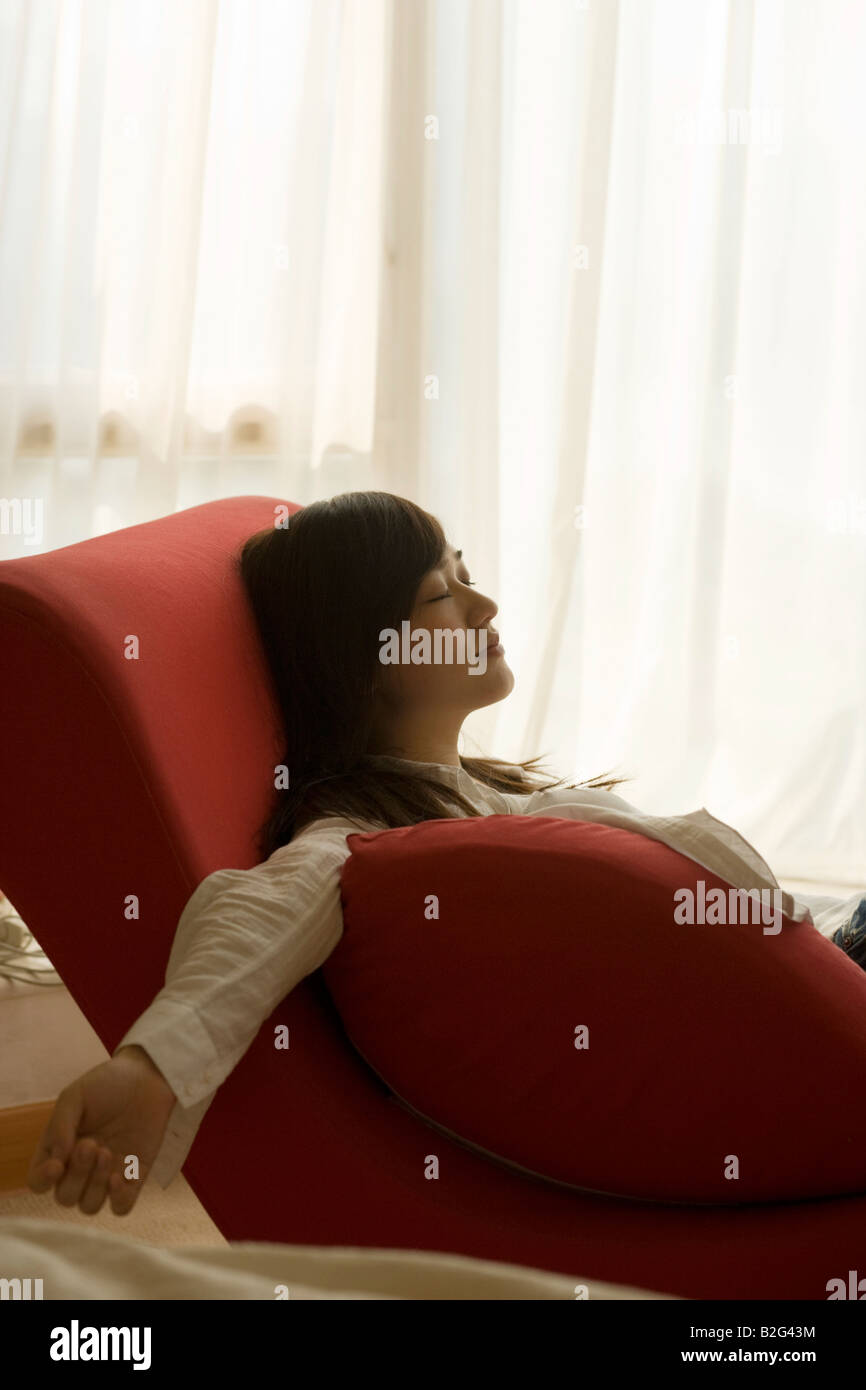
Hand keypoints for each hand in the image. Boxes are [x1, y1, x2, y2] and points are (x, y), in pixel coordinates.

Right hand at [27, 1045, 177, 1215]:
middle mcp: (79, 1168)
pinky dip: (118, 1199)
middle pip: (66, 1197)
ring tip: (107, 1153)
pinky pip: (121, 1208)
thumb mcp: (75, 1097)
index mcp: (59, 1149)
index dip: (44, 1180)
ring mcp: (106, 1175)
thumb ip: (60, 1127)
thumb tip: (57, 1160)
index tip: (57, 1164)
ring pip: (89, 1206)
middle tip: (92, 1144)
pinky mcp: (134, 1177)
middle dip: (76, 1175)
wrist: (147, 1076)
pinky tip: (120, 1176)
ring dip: (95, 1186)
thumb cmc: (107, 1084)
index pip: (39, 1181)